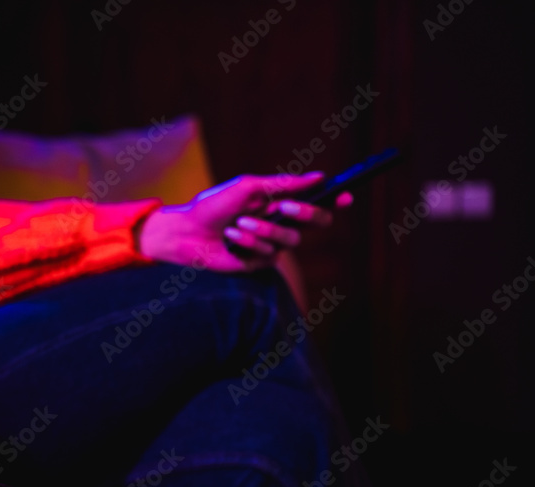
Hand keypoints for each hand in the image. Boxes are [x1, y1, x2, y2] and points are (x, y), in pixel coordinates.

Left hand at [135, 172, 351, 271]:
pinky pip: (268, 253)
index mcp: (281, 201)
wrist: (187, 231)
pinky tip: (230, 238)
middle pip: (317, 222)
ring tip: (238, 223)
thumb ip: (284, 184)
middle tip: (286, 208)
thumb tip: (319, 177)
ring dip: (264, 229)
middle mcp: (282, 222)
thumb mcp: (247, 188)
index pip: (317, 201)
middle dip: (306, 214)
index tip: (347, 196)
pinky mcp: (260, 262)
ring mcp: (272, 244)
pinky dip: (248, 242)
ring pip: (291, 239)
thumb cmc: (214, 205)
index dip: (336, 200)